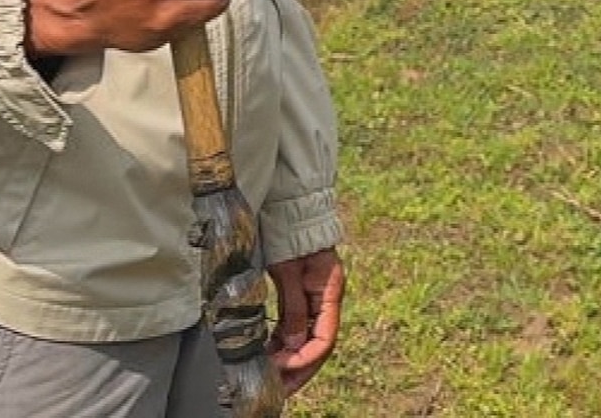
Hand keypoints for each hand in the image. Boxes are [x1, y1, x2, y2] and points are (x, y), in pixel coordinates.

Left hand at [268, 247, 344, 394]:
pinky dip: (283, 344)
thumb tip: (293, 345)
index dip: (304, 358)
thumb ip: (294, 307)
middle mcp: (326, 300)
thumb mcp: (289, 271)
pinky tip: (270, 355)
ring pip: (306, 340)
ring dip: (290, 360)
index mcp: (330, 293)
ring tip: (271, 377)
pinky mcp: (302, 298)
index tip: (282, 368)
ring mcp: (315, 300)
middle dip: (298, 370)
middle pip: (317, 346)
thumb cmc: (292, 234)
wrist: (292, 211)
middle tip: (278, 389)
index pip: (324, 339)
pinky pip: (295, 329)